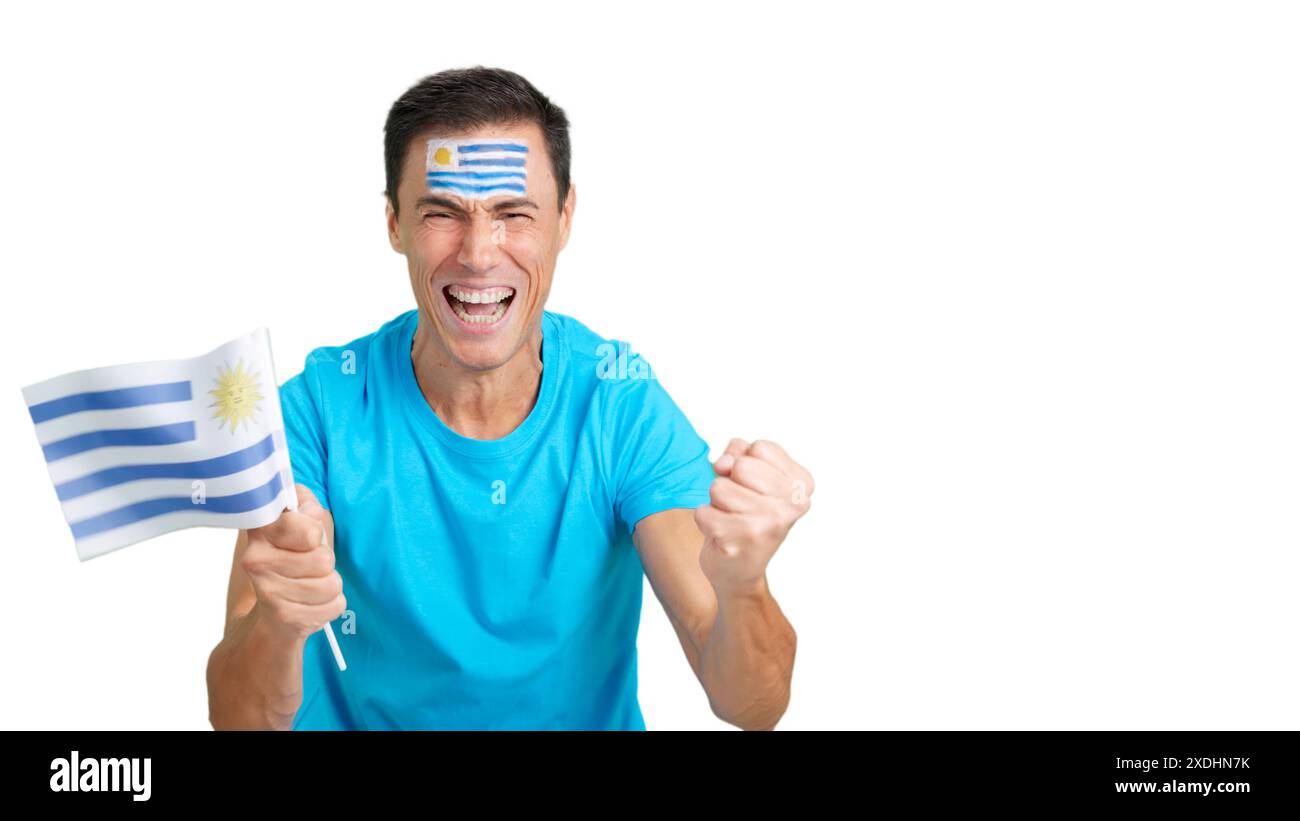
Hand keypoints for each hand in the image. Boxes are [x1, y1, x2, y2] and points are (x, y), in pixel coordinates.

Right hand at [240, 484, 345, 640]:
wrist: (270, 608)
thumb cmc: (291, 557)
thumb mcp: (299, 523)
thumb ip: (306, 508)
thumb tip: (312, 512)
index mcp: (261, 530)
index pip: (309, 531)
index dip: (316, 533)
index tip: (307, 538)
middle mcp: (256, 560)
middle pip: (324, 560)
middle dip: (326, 561)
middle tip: (310, 565)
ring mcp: (268, 591)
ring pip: (331, 584)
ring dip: (331, 584)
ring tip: (313, 584)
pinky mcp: (284, 616)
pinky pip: (334, 606)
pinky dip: (332, 604)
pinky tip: (313, 603)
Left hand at [694, 438, 813, 594]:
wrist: (739, 569)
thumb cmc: (745, 514)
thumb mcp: (749, 475)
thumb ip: (740, 452)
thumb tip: (723, 464)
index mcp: (803, 484)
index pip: (761, 448)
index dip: (746, 462)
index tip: (754, 487)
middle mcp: (794, 504)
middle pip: (741, 466)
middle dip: (730, 482)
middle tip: (740, 506)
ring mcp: (770, 524)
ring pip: (719, 487)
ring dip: (716, 503)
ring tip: (731, 519)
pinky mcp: (743, 541)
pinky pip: (704, 512)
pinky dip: (705, 521)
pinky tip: (722, 535)